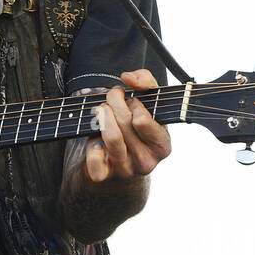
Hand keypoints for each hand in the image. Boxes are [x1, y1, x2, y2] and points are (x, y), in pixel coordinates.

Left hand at [83, 69, 170, 184]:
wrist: (117, 157)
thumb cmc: (135, 125)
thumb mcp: (148, 102)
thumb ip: (146, 81)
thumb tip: (129, 78)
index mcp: (162, 145)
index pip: (142, 119)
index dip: (133, 102)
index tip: (131, 99)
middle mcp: (147, 161)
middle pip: (125, 123)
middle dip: (114, 101)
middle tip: (112, 96)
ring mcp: (126, 170)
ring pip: (112, 138)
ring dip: (103, 115)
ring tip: (101, 108)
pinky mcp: (105, 176)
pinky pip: (95, 162)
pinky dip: (91, 146)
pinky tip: (95, 139)